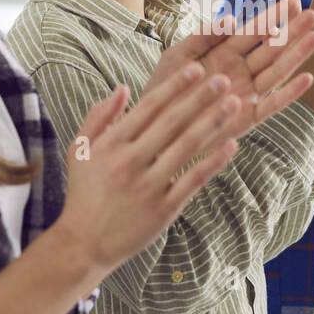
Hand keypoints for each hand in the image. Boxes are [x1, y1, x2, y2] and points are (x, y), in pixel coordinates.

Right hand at [57, 65, 243, 273]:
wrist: (83, 244)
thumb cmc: (84, 193)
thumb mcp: (80, 150)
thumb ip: (99, 116)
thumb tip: (122, 86)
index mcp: (111, 144)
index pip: (147, 107)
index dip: (174, 87)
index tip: (196, 69)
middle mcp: (129, 162)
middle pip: (171, 123)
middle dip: (199, 98)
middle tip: (223, 79)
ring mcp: (147, 187)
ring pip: (185, 148)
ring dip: (212, 123)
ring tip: (234, 104)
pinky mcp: (163, 210)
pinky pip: (192, 181)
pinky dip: (213, 162)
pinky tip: (231, 145)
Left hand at [140, 0, 313, 139]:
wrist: (154, 124)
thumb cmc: (163, 87)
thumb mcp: (179, 55)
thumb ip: (204, 36)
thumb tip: (232, 17)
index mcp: (224, 53)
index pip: (253, 31)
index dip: (272, 17)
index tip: (291, 1)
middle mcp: (240, 71)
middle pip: (271, 48)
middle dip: (292, 32)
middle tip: (313, 14)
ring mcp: (246, 93)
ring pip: (277, 71)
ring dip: (296, 55)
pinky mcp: (248, 117)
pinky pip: (272, 104)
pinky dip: (289, 93)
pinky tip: (307, 78)